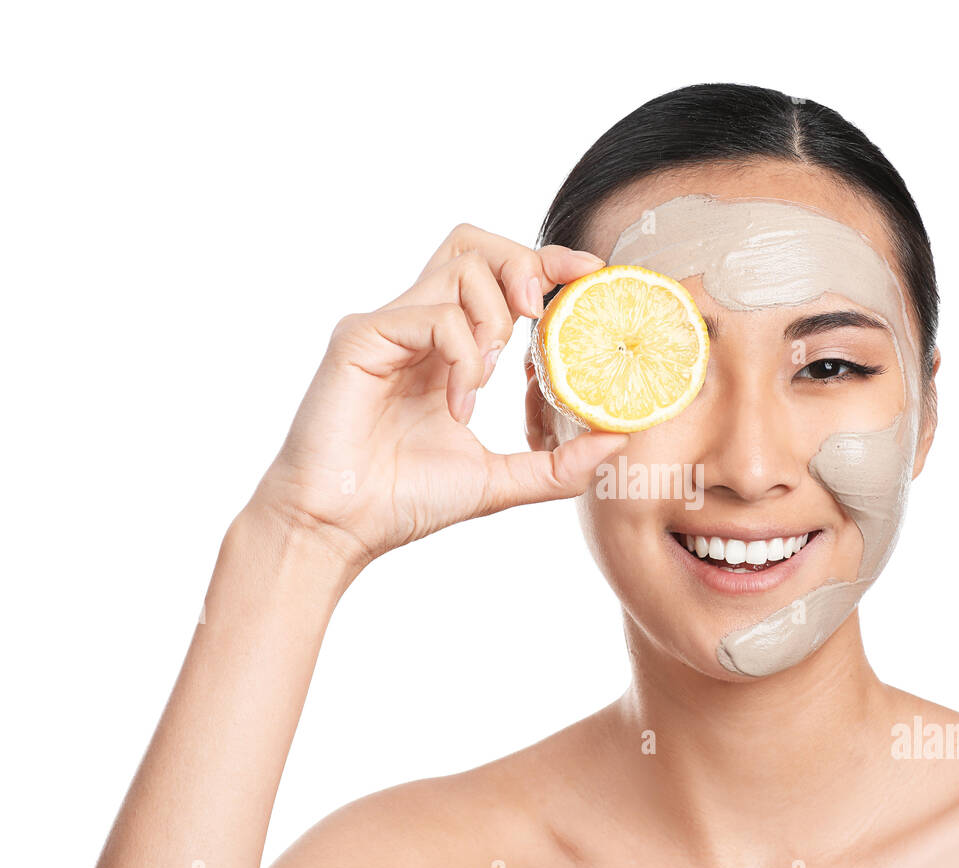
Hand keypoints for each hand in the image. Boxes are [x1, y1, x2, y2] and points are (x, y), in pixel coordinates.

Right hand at [248, 224, 626, 569]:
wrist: (338, 528)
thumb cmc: (404, 500)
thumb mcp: (498, 481)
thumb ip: (558, 463)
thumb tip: (618, 439)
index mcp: (447, 349)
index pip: (498, 277)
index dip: (546, 263)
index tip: (592, 274)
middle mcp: (418, 326)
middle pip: (475, 245)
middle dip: (524, 264)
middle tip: (543, 313)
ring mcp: (388, 327)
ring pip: (459, 265)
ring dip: (494, 316)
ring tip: (490, 376)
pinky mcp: (361, 338)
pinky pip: (433, 315)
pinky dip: (462, 354)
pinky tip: (457, 404)